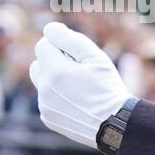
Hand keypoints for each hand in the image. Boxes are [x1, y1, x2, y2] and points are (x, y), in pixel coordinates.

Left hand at [29, 21, 131, 148]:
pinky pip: (46, 99)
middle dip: (55, 61)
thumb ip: (71, 39)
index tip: (77, 55)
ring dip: (55, 79)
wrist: (115, 125)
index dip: (60, 46)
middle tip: (78, 70)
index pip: (43, 45)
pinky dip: (57, 97)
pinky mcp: (48, 117)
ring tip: (78, 87)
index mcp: (56, 71)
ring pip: (41, 81)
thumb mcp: (97, 59)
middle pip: (38, 63)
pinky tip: (78, 102)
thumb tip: (49, 28)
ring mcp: (45, 105)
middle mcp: (45, 89)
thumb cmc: (108, 89)